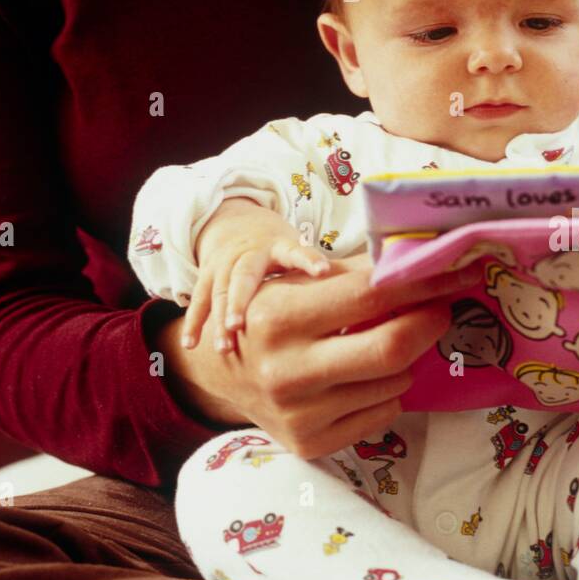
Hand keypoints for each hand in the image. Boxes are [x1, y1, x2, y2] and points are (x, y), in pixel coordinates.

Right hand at [155, 256, 475, 457]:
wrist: (223, 373)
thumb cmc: (270, 315)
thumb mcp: (297, 283)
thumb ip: (354, 274)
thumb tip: (418, 261)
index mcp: (280, 316)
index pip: (369, 295)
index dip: (421, 283)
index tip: (455, 272)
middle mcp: (287, 370)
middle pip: (390, 349)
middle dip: (429, 323)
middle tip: (442, 308)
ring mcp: (299, 414)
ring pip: (393, 383)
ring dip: (405, 358)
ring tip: (388, 342)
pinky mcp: (311, 444)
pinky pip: (383, 414)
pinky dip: (389, 389)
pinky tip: (368, 375)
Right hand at [184, 198, 330, 351]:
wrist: (236, 232)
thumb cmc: (282, 251)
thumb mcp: (304, 251)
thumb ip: (338, 272)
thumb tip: (387, 285)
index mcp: (280, 246)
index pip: (293, 252)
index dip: (308, 261)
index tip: (323, 272)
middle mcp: (249, 255)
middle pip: (243, 276)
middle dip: (242, 300)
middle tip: (243, 325)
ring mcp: (224, 267)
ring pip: (219, 292)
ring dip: (221, 318)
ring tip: (224, 346)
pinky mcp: (206, 280)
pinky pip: (199, 303)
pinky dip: (195, 322)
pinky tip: (192, 345)